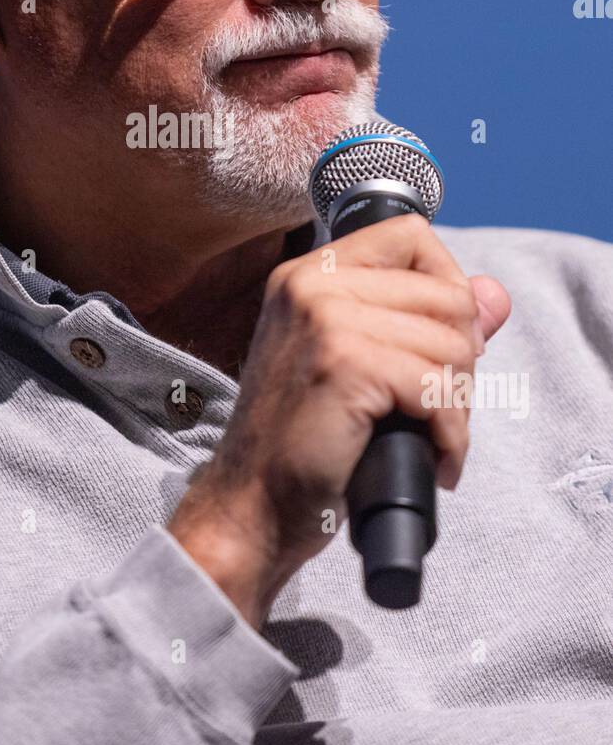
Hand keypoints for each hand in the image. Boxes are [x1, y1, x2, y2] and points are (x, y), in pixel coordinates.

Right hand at [168, 215, 510, 626]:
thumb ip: (425, 321)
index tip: (438, 346)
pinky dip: (450, 434)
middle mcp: (311, 283)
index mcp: (309, 274)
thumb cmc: (303, 444)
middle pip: (447, 296)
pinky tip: (432, 459)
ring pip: (452, 343)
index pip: (412, 236)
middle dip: (460, 362)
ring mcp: (326, 319)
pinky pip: (438, 387)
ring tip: (428, 438)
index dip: (447, 289)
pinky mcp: (345, 365)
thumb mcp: (360, 366)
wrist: (251, 507)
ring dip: (456, 405)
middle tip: (433, 411)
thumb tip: (494, 295)